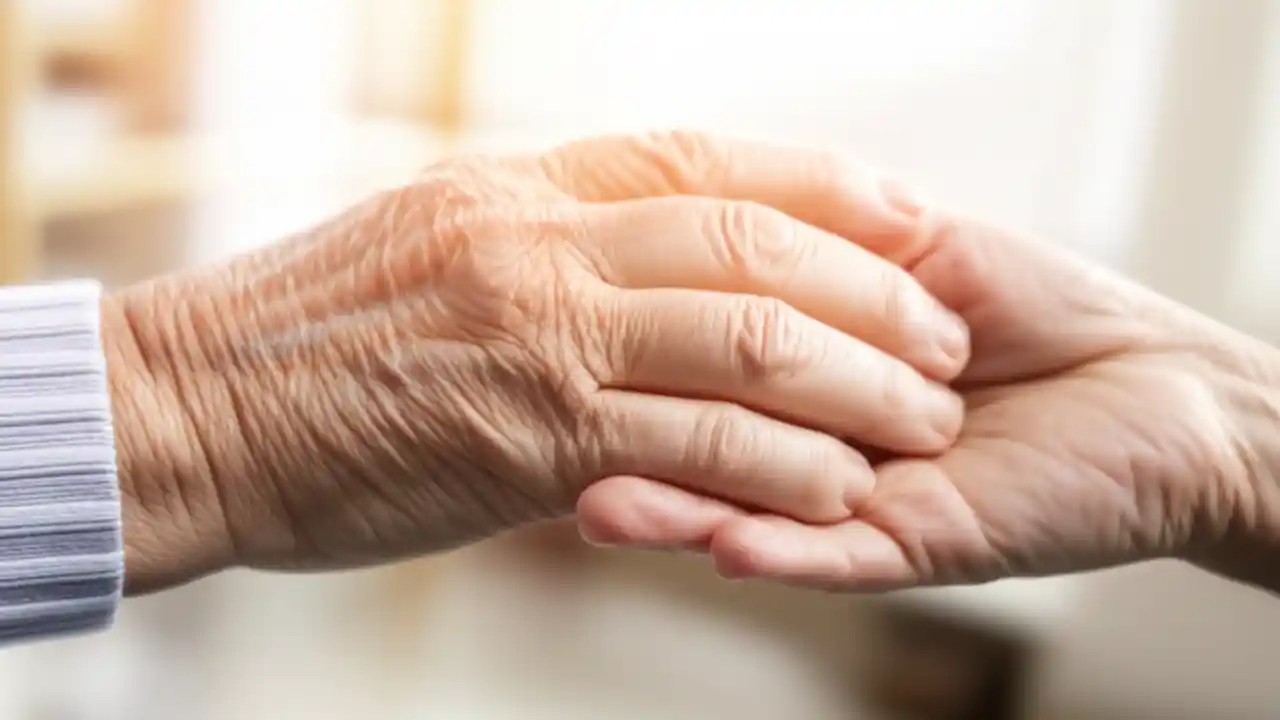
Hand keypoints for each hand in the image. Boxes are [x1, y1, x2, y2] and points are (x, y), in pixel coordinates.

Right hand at [102, 133, 969, 592]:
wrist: (192, 413)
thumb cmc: (311, 339)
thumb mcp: (436, 245)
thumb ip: (548, 246)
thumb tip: (650, 260)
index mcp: (523, 183)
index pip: (708, 158)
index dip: (829, 183)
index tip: (910, 216)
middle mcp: (543, 239)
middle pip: (758, 243)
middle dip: (876, 293)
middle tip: (947, 339)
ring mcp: (540, 331)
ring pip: (749, 340)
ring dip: (858, 384)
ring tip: (926, 420)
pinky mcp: (532, 436)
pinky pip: (699, 445)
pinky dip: (785, 467)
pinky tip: (840, 490)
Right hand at [579, 211, 1279, 591]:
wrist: (1156, 386)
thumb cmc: (1039, 308)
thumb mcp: (921, 251)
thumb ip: (832, 245)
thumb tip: (722, 229)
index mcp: (803, 358)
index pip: (697, 348)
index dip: (636, 328)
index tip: (569, 305)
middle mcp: (809, 432)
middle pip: (697, 437)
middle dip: (631, 427)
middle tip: (550, 409)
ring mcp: (848, 494)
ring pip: (744, 509)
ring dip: (673, 511)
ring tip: (602, 510)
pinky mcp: (905, 545)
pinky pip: (829, 556)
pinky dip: (778, 550)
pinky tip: (722, 546)